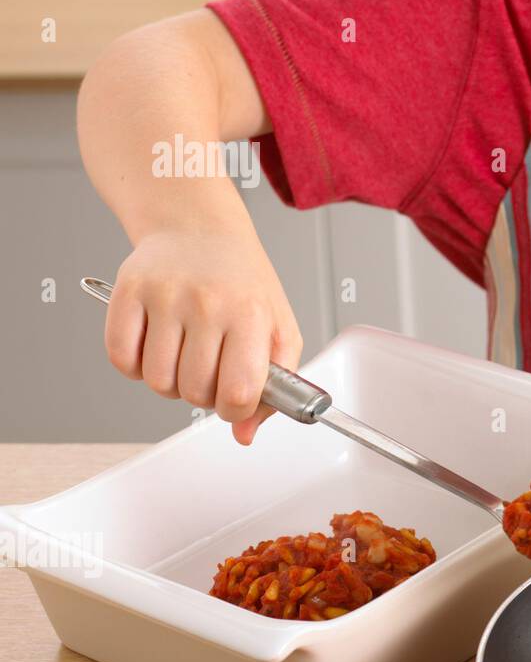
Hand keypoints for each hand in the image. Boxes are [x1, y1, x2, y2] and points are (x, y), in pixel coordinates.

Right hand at [104, 224, 302, 444]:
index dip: (236, 410)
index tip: (235, 401)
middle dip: (202, 394)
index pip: (239, 391)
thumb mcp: (278, 326)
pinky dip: (135, 365)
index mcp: (250, 313)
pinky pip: (121, 360)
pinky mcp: (129, 291)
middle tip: (209, 368)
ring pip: (156, 382)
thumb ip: (276, 385)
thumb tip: (246, 432)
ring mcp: (165, 295)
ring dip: (169, 381)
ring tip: (184, 353)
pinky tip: (155, 344)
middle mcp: (207, 303)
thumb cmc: (241, 282)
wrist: (199, 228)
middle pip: (193, 392)